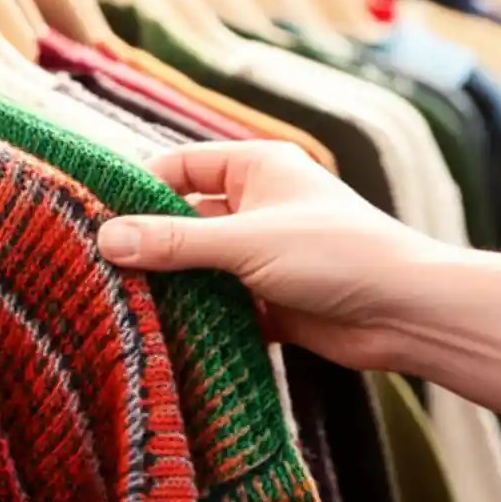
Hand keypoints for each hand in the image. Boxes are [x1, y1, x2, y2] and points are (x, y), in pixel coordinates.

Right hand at [96, 142, 464, 370]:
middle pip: (185, 219)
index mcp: (257, 170)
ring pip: (201, 266)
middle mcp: (259, 207)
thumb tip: (105, 239)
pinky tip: (162, 334)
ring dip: (171, 284)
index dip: (139, 188)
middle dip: (149, 243)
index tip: (93, 217)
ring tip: (118, 304)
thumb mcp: (245, 242)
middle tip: (97, 268)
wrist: (406, 313)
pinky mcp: (272, 300)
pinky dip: (197, 317)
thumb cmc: (337, 255)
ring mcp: (264, 255)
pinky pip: (221, 304)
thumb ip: (174, 241)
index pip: (181, 167)